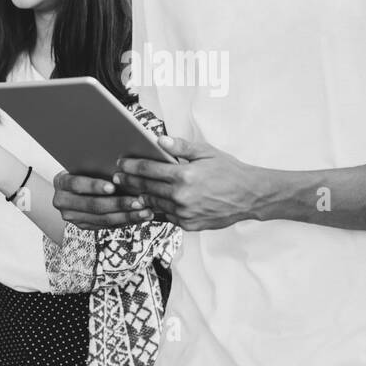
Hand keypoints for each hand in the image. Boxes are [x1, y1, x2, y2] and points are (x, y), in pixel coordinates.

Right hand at [52, 172, 152, 229]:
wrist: (71, 187)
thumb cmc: (84, 169)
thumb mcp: (85, 164)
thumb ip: (98, 165)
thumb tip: (124, 165)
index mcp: (61, 182)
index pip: (77, 184)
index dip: (95, 186)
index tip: (113, 186)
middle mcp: (63, 202)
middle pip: (93, 205)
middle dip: (119, 204)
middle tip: (139, 201)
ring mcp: (73, 217)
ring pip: (102, 219)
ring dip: (127, 216)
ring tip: (145, 211)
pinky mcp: (84, 226)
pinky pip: (107, 226)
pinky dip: (126, 221)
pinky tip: (140, 217)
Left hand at [114, 136, 259, 231]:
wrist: (249, 196)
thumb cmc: (229, 171)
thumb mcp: (206, 152)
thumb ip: (180, 147)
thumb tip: (158, 140)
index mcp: (184, 175)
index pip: (148, 169)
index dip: (131, 166)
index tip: (120, 163)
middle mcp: (181, 196)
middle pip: (146, 188)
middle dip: (129, 182)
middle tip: (117, 177)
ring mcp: (184, 213)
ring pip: (153, 204)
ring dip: (139, 197)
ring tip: (129, 190)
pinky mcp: (188, 225)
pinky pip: (165, 217)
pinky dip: (156, 210)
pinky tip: (149, 203)